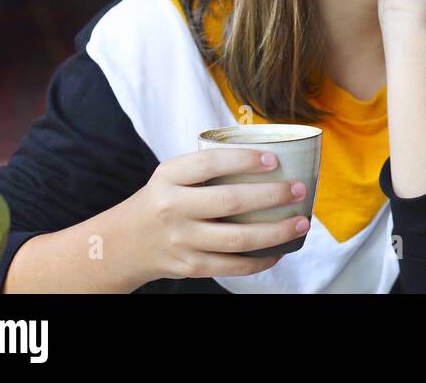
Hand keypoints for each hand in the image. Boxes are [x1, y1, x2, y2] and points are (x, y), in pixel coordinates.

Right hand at [122, 148, 309, 285]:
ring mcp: (181, 240)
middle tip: (299, 190)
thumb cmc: (163, 200)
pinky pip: (232, 266)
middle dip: (272, 196)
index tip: (274, 160)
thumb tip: (270, 160)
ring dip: (275, 232)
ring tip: (301, 222)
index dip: (245, 160)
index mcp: (169, 176)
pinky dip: (260, 260)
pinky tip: (279, 250)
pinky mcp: (189, 266)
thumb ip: (208, 167)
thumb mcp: (172, 175)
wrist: (124, 243)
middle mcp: (173, 207)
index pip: (210, 163)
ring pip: (237, 239)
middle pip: (230, 202)